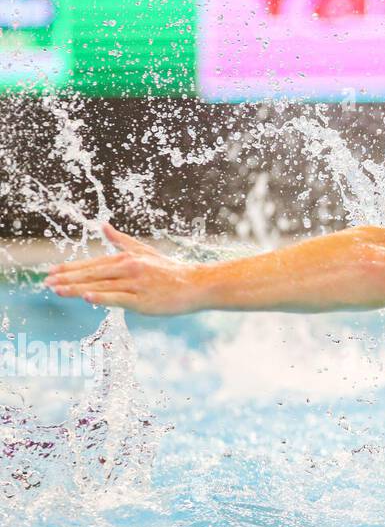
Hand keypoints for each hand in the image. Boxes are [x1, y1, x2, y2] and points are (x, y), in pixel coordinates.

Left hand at [43, 223, 200, 314]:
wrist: (196, 285)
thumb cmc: (170, 270)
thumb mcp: (145, 251)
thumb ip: (121, 240)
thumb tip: (103, 226)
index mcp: (127, 258)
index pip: (93, 263)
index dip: (70, 268)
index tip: (50, 272)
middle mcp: (129, 269)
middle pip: (92, 274)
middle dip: (67, 278)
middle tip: (45, 283)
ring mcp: (135, 285)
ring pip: (100, 286)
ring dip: (76, 288)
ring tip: (56, 290)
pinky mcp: (142, 300)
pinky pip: (118, 298)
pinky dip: (102, 297)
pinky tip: (86, 297)